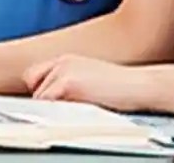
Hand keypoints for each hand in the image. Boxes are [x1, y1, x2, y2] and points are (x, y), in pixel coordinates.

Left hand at [23, 55, 158, 111]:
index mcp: (67, 60)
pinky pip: (47, 100)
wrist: (140, 85)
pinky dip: (53, 110)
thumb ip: (71, 84)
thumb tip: (55, 101)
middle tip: (56, 110)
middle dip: (42, 98)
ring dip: (49, 107)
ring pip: (39, 95)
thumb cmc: (122, 88)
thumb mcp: (91, 80)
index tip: (48, 103)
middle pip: (33, 82)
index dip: (40, 89)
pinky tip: (69, 113)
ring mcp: (64, 70)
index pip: (36, 73)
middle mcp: (62, 61)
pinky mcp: (68, 82)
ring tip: (68, 112)